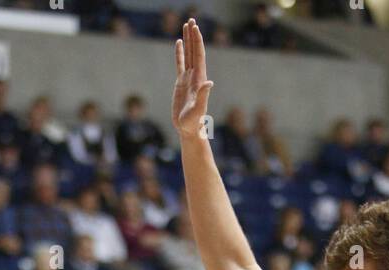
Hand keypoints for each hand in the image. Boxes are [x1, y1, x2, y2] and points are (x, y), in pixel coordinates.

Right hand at [172, 18, 213, 138]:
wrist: (189, 130)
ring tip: (186, 26)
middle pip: (194, 51)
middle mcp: (195, 76)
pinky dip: (180, 53)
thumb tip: (209, 83)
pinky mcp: (180, 83)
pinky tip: (179, 43)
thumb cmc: (194, 123)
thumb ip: (203, 96)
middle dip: (193, 36)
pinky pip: (180, 64)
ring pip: (188, 55)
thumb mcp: (199, 109)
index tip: (195, 27)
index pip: (198, 56)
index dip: (197, 41)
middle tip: (191, 20)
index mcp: (199, 79)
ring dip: (188, 40)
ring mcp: (188, 79)